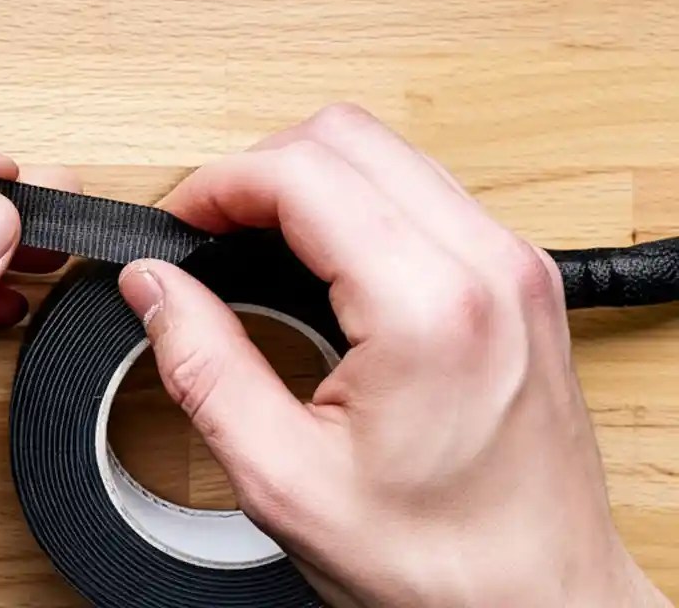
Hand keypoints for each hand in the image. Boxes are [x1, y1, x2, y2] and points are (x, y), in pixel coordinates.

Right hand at [118, 104, 669, 606]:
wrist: (542, 603)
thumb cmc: (441, 564)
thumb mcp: (287, 480)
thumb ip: (205, 368)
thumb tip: (154, 289)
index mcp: (428, 309)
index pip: (302, 172)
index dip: (218, 184)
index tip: (180, 222)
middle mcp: (488, 266)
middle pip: (346, 135)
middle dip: (257, 168)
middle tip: (208, 229)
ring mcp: (515, 265)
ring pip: (387, 151)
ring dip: (306, 177)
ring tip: (252, 239)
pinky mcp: (521, 279)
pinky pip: (423, 188)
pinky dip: (354, 199)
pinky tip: (318, 256)